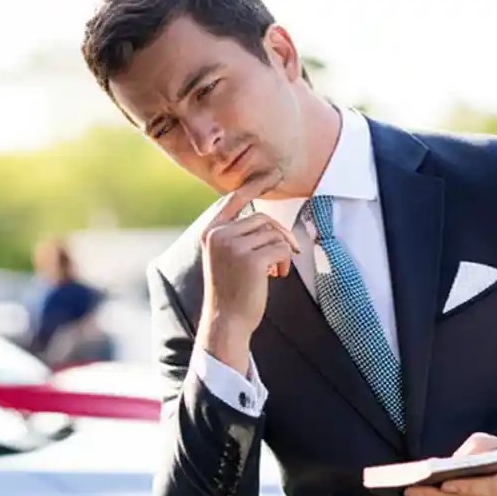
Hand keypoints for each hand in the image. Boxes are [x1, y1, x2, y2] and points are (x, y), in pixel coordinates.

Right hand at [196, 171, 301, 373]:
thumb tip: (268, 223)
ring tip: (274, 271)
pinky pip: (281, 248)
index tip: (272, 174)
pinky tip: (276, 276)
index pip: (233, 200)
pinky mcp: (252, 259)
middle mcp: (219, 235)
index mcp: (210, 232)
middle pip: (262, 219)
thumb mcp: (226, 258)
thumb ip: (238, 237)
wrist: (226, 322)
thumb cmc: (230, 292)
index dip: (253, 186)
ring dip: (282, 252)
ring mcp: (234, 246)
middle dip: (279, 235)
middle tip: (285, 255)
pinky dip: (285, 262)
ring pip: (274, 234)